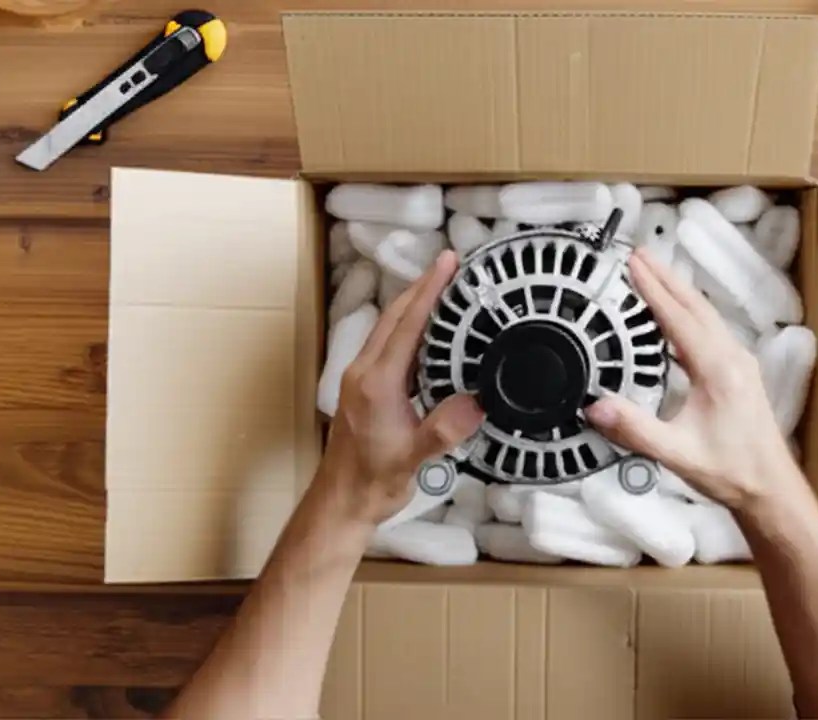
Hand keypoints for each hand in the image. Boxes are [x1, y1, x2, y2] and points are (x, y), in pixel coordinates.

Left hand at [322, 250, 484, 524]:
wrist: (342, 502)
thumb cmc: (372, 482)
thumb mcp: (413, 459)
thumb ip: (442, 431)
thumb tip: (476, 403)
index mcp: (376, 383)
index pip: (406, 325)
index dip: (428, 291)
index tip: (446, 263)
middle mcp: (365, 374)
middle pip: (394, 317)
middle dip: (422, 288)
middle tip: (450, 265)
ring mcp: (362, 380)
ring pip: (389, 329)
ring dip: (414, 305)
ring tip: (443, 288)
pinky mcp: (365, 390)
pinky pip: (389, 347)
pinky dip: (409, 329)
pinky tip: (428, 332)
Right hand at [586, 250, 800, 511]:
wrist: (770, 488)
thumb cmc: (731, 471)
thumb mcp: (676, 453)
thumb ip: (635, 429)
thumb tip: (596, 406)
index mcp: (718, 370)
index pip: (679, 318)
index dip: (653, 289)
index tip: (634, 264)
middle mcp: (732, 359)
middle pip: (695, 306)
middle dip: (666, 278)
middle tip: (639, 254)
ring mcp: (740, 364)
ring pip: (706, 315)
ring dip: (678, 292)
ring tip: (654, 274)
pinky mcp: (740, 373)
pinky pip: (711, 329)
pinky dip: (689, 312)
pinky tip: (677, 315)